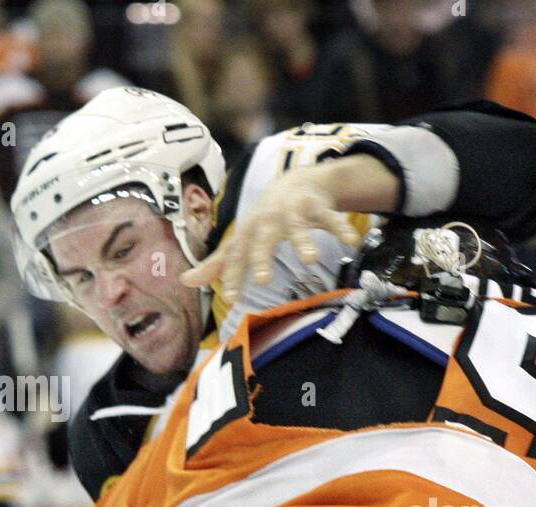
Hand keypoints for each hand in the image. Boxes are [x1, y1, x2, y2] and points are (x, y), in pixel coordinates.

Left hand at [181, 162, 362, 301]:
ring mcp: (293, 210)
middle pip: (263, 239)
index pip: (238, 255)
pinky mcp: (317, 204)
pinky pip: (330, 217)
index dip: (233, 274)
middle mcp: (268, 219)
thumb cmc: (264, 219)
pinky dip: (340, 227)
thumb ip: (218, 262)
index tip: (230, 297)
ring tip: (310, 260)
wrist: (295, 181)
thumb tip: (185, 281)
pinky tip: (350, 242)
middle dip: (262, 257)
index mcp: (249, 231)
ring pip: (297, 226)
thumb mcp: (242, 239)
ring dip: (303, 241)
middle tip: (263, 280)